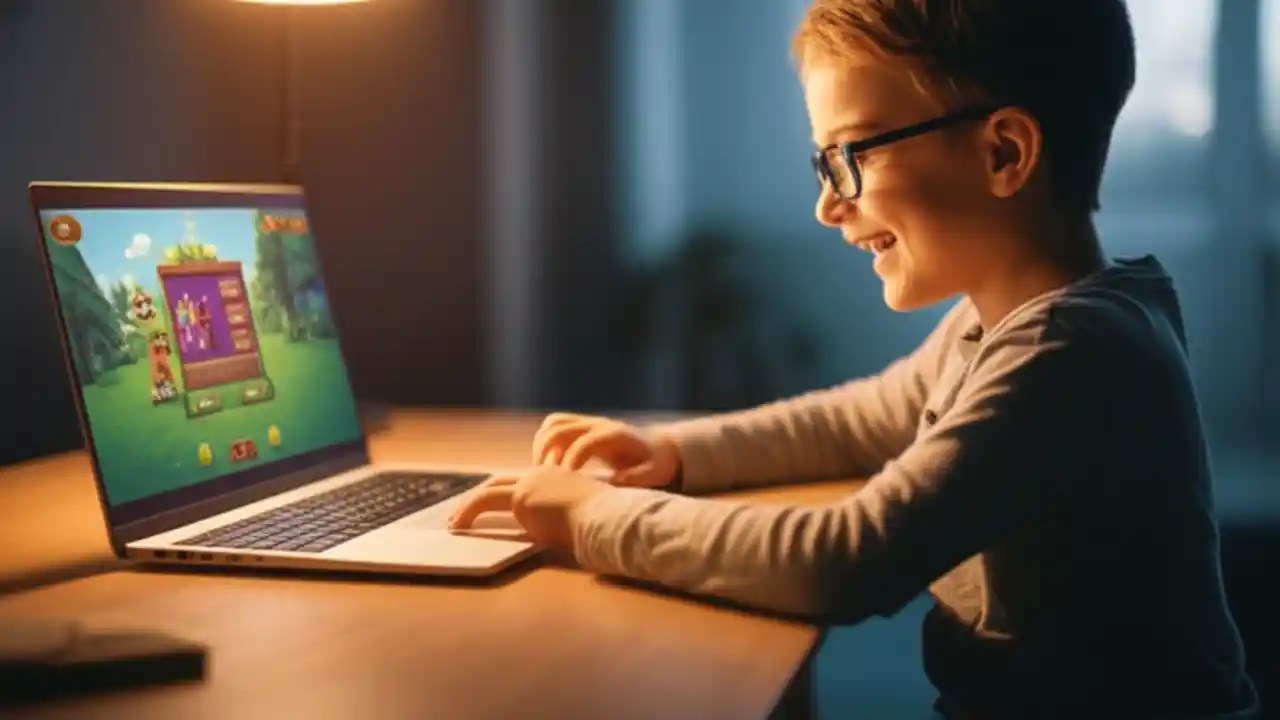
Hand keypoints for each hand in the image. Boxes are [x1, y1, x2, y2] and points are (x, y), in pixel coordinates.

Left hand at [447, 466, 610, 549]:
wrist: (605, 519)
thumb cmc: (602, 525)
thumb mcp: (581, 518)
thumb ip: (563, 519)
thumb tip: (556, 533)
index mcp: (557, 478)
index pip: (521, 482)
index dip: (502, 493)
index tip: (488, 505)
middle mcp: (541, 475)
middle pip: (500, 482)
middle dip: (479, 497)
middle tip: (462, 512)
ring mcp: (530, 483)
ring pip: (489, 489)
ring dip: (468, 505)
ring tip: (455, 522)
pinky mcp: (521, 496)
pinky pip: (483, 501)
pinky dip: (468, 511)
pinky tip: (459, 526)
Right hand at [532, 413, 681, 488]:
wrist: (659, 447)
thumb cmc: (657, 464)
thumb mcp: (654, 473)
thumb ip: (637, 478)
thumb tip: (614, 482)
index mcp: (614, 435)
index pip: (583, 444)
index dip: (570, 464)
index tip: (564, 484)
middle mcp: (598, 424)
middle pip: (559, 428)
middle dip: (547, 453)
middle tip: (545, 478)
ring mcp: (589, 422)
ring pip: (552, 423)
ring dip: (541, 446)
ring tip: (543, 471)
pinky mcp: (582, 427)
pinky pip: (554, 426)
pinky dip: (544, 443)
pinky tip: (549, 464)